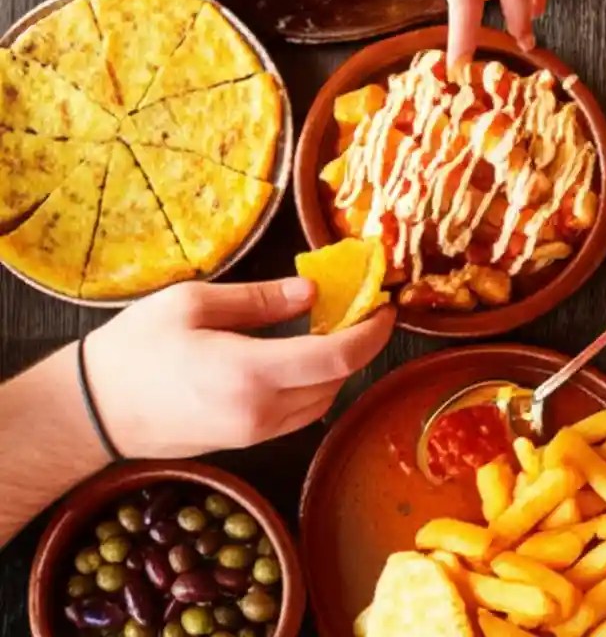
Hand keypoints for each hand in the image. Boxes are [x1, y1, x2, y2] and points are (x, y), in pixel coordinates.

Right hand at [83, 278, 394, 458]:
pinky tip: (300, 359)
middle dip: (358, 345)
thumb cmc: (134, 349)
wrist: (92, 411)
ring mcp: (256, 433)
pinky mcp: (248, 441)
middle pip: (339, 380)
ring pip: (324, 400)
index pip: (339, 357)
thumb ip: (260, 299)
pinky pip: (301, 414)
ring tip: (328, 329)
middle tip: (356, 309)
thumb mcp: (193, 304)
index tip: (384, 307)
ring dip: (337, 367)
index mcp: (251, 373)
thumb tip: (312, 292)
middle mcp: (262, 411)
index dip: (372, 332)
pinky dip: (314, 386)